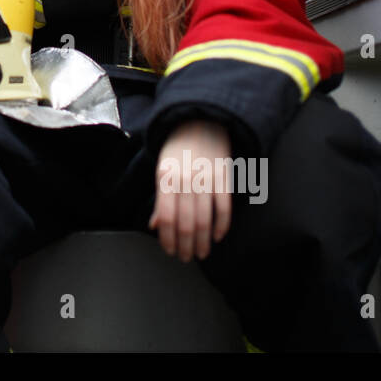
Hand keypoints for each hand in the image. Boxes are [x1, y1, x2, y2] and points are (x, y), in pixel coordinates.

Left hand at [149, 119, 232, 261]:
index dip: (168, 239)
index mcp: (166, 177)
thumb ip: (161, 199)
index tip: (170, 251)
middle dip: (186, 245)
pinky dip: (222, 225)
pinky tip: (218, 236)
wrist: (199, 122)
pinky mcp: (224, 177)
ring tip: (201, 253)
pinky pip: (224, 207)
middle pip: (186, 222)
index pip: (166, 217)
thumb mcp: (162, 170)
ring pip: (205, 219)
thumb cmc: (177, 150)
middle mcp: (186, 178)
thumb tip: (155, 226)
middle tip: (186, 257)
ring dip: (203, 241)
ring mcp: (207, 178)